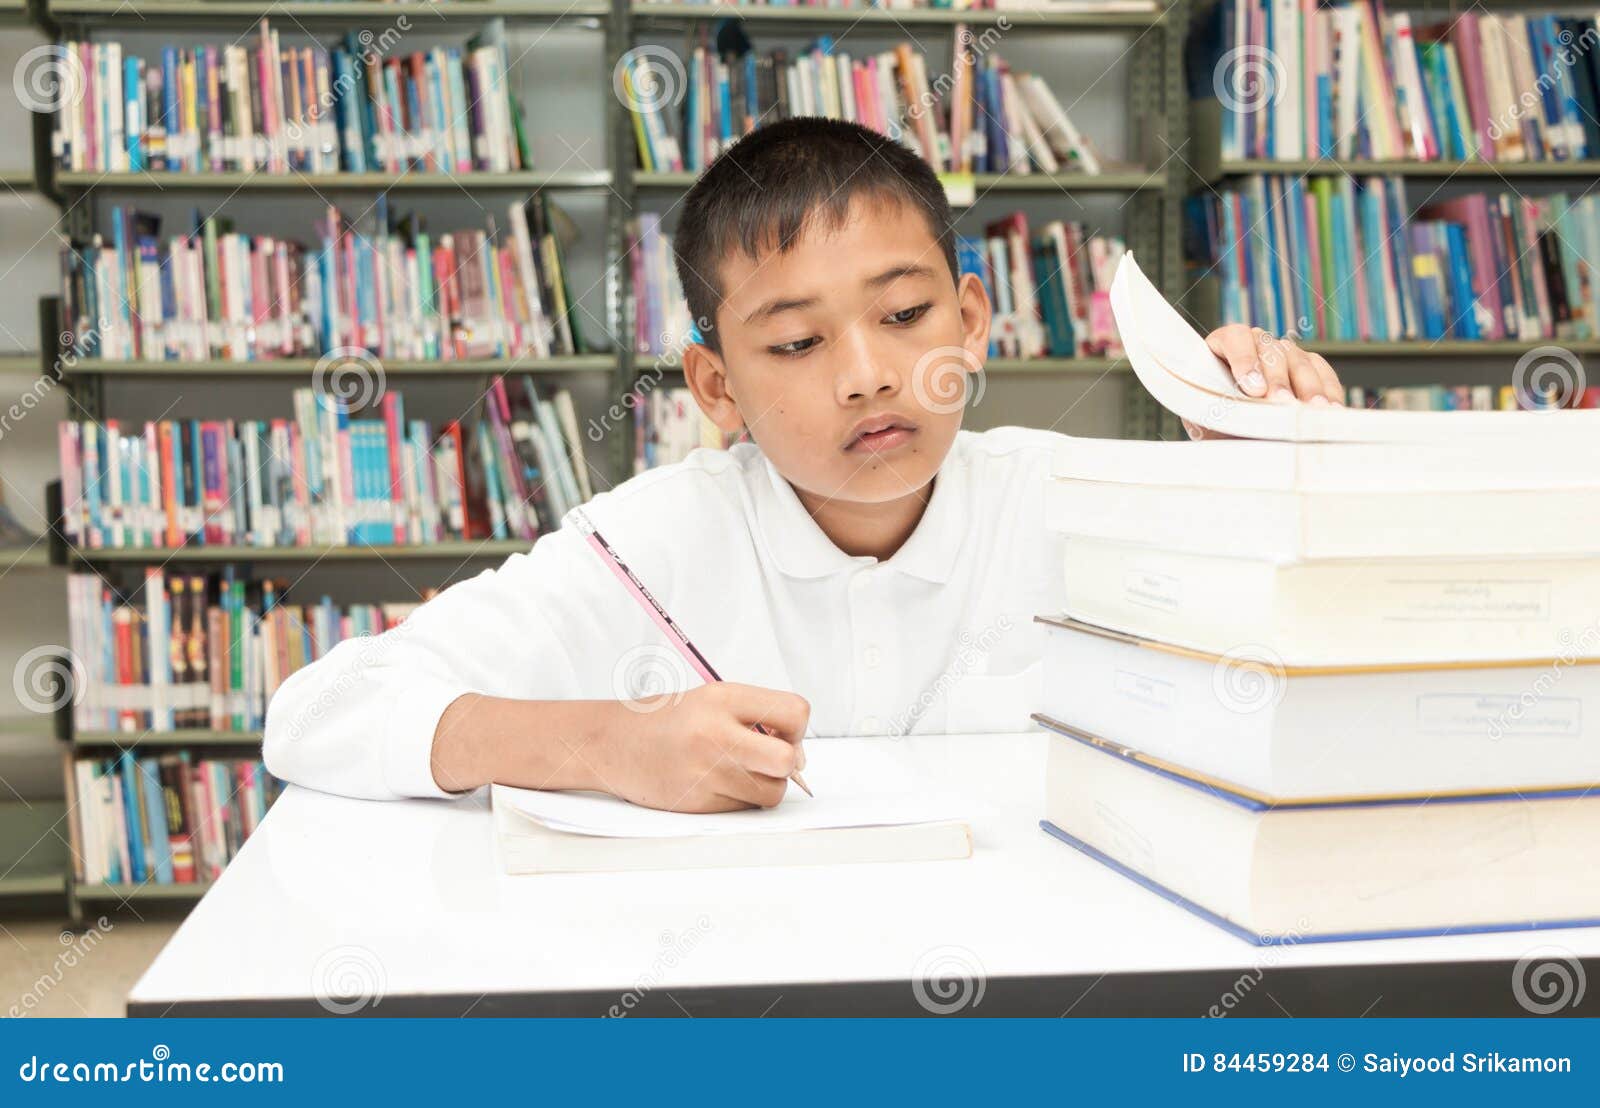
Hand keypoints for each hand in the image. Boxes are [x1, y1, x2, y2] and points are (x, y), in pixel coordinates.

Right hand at [601, 683, 809, 812]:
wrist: (612, 744)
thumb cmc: (666, 721)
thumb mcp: (711, 700)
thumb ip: (755, 717)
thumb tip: (799, 755)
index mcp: (722, 698)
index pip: (794, 713)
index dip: (796, 728)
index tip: (783, 733)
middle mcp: (715, 734)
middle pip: (787, 760)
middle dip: (788, 764)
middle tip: (770, 759)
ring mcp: (706, 772)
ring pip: (771, 792)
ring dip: (764, 785)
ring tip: (738, 770)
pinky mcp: (698, 803)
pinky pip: (744, 808)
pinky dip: (740, 799)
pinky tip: (715, 782)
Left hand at [1184, 325, 1344, 439]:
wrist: (1238, 437)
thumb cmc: (1220, 426)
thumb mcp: (1211, 418)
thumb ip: (1219, 410)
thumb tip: (1239, 415)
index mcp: (1224, 347)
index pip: (1235, 339)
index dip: (1245, 360)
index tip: (1253, 389)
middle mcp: (1258, 344)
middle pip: (1271, 350)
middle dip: (1277, 379)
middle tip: (1282, 403)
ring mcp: (1287, 354)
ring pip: (1299, 362)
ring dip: (1307, 388)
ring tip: (1310, 411)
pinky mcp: (1311, 368)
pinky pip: (1324, 374)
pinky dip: (1328, 393)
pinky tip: (1329, 411)